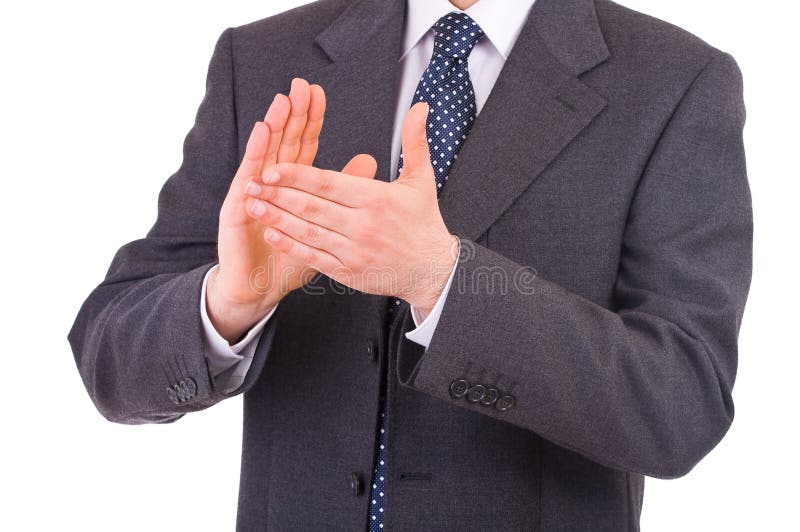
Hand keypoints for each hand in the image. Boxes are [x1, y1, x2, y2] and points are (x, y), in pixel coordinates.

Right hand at [208, 78, 325, 342]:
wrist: (259, 287)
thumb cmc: (290, 257)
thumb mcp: (324, 224)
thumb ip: (345, 192)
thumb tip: (369, 161)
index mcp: (291, 186)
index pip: (303, 145)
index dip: (310, 120)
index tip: (318, 93)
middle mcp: (270, 184)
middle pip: (284, 142)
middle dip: (293, 114)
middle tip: (301, 85)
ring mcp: (252, 194)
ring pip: (266, 154)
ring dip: (274, 126)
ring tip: (283, 101)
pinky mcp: (238, 209)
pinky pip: (247, 177)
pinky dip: (254, 153)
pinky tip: (261, 132)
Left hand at [243, 102, 458, 313]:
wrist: (433, 270)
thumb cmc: (424, 223)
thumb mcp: (422, 180)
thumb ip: (414, 142)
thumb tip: (419, 108)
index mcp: (376, 199)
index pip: (328, 183)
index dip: (296, 176)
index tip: (271, 168)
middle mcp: (363, 226)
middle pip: (312, 207)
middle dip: (277, 195)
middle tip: (250, 184)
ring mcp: (355, 251)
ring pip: (308, 232)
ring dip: (277, 219)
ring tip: (252, 206)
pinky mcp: (349, 272)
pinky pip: (314, 257)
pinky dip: (291, 246)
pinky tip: (273, 234)